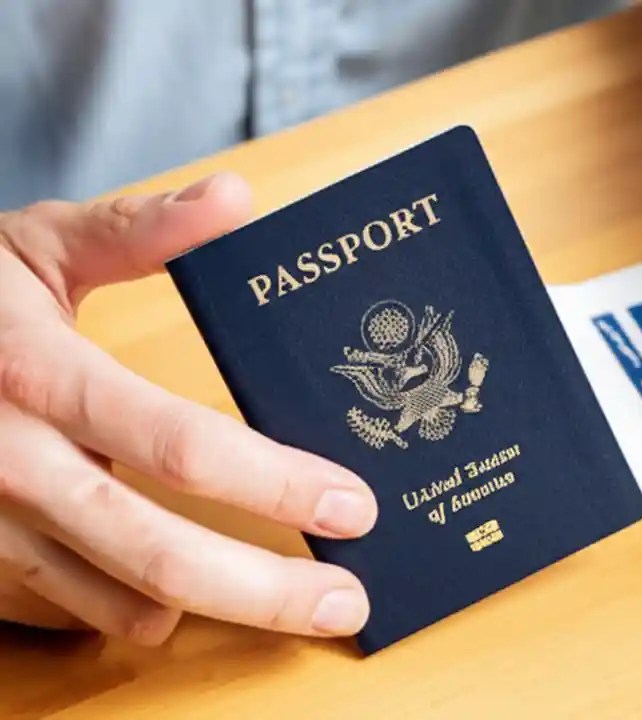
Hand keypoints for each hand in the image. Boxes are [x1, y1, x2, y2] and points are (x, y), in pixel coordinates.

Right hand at [0, 174, 377, 644]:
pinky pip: (75, 612)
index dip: (275, 484)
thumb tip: (235, 200)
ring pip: (122, 601)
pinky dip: (144, 610)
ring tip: (303, 606)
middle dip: (269, 591)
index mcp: (40, 376)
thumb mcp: (37, 244)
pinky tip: (200, 595)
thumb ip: (137, 230)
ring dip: (222, 612)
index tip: (353, 505)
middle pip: (160, 556)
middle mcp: (14, 464)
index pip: (180, 447)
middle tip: (351, 603)